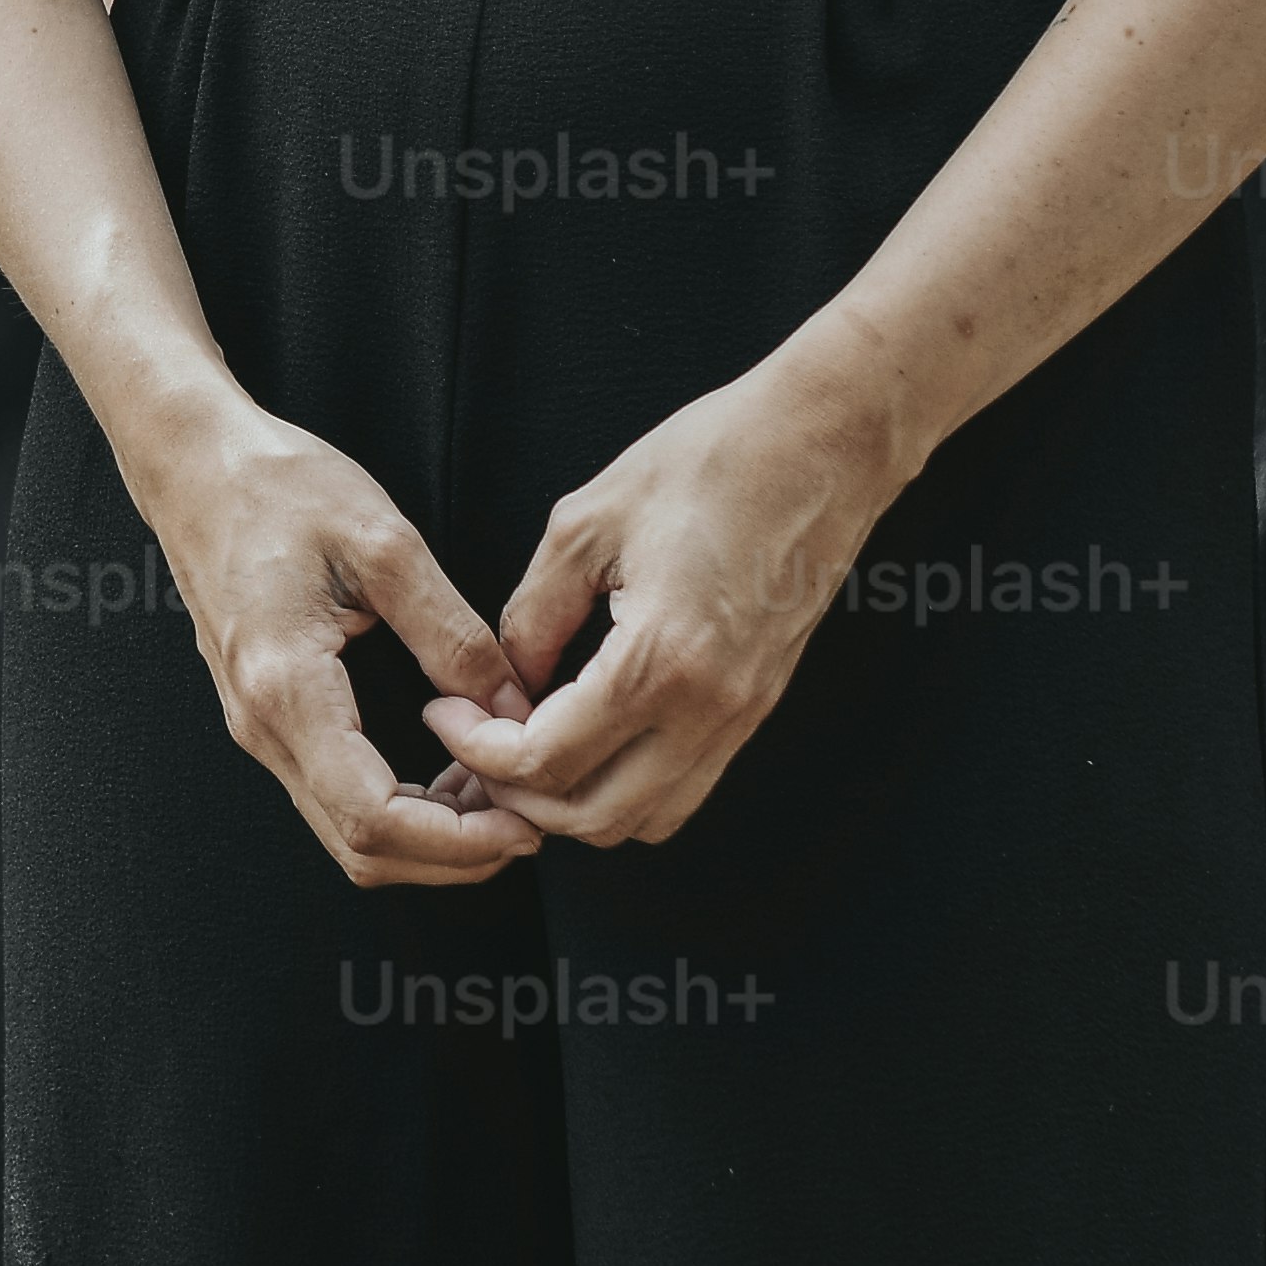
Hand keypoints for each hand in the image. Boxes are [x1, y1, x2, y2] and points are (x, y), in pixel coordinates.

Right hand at [103, 400, 538, 886]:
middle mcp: (262, 724)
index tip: (524, 824)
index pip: (372, 816)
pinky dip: (401, 805)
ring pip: (347, 830)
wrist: (193, 462)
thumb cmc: (277, 486)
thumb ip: (452, 633)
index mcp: (287, 685)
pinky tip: (451, 767)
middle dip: (453, 854)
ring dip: (429, 834)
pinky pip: (335, 794)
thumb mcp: (384, 543)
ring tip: (500, 790)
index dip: (455, 843)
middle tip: (530, 818)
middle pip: (360, 847)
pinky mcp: (267, 715)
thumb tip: (512, 710)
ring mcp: (258, 725)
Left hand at [431, 363, 907, 848]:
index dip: (478, 750)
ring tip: (527, 748)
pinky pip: (684, 788)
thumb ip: (533, 614)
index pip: (548, 762)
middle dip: (518, 795)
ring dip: (575, 804)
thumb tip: (508, 679)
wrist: (822, 446)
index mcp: (661, 660)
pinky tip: (590, 736)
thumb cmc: (710, 462)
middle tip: (473, 742)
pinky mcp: (757, 707)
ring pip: (645, 820)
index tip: (443, 712)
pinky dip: (627, 787)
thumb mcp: (586, 523)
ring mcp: (742, 716)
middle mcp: (709, 708)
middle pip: (594, 817)